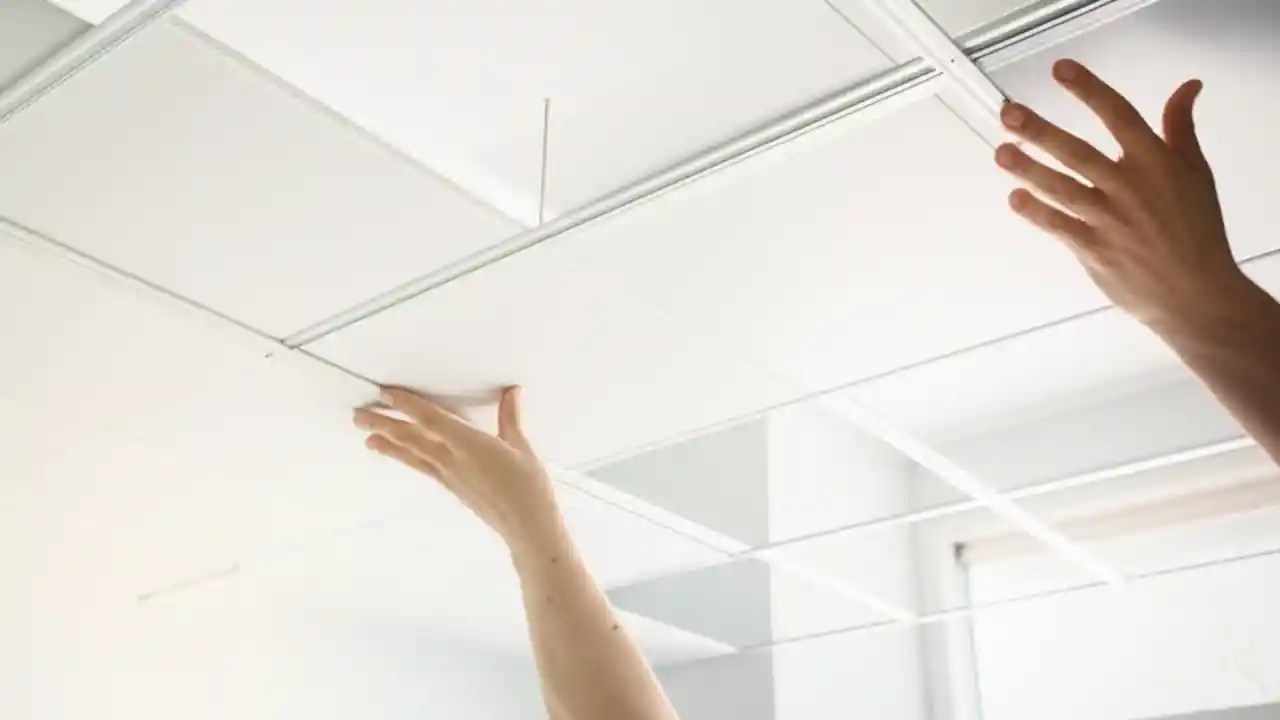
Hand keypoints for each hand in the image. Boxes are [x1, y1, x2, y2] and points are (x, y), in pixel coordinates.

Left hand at [353, 386, 564, 552]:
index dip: (406, 405)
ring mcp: (449, 475)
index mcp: (470, 444)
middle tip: (359, 415)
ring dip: (387, 443)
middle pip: (410, 438)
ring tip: (366, 436)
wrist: (525, 527)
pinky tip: (396, 454)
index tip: (385, 393)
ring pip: (411, 454)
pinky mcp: (450, 487)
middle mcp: (452, 460)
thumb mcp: (523, 447)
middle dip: (383, 424)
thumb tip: (511, 392)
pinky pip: (421, 468)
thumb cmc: (529, 488)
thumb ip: (510, 417)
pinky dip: (404, 458)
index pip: (431, 419)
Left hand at [995, 59, 1252, 335]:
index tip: (1061, 70)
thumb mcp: (1195, 173)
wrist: (1195, 293)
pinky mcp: (1093, 249)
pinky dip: (1036, 213)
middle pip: (1077, 152)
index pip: (1118, 116)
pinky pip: (1058, 226)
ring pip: (1061, 188)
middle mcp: (1128, 187)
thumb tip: (1186, 88)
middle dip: (1040, 131)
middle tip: (1008, 113)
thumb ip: (1180, 129)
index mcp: (1155, 163)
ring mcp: (1108, 219)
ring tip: (1001, 152)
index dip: (1089, 90)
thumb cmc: (1196, 230)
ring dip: (1029, 169)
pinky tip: (1015, 198)